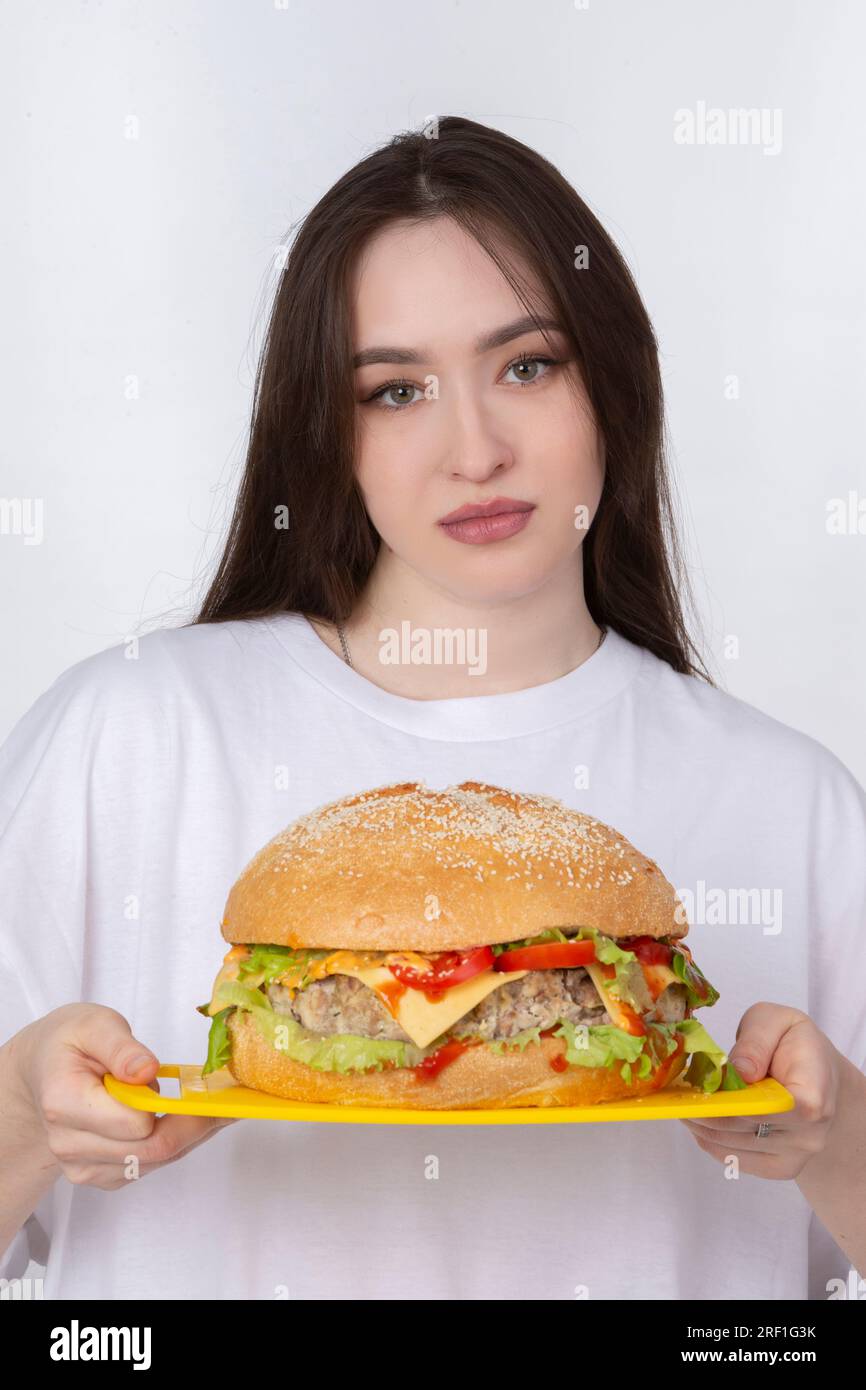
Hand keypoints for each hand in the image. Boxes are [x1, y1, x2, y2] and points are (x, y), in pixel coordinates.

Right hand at [8, 1003, 237, 1190]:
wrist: (42, 1071)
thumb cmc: (69, 1043)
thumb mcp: (93, 1025)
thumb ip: (120, 1047)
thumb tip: (145, 1070)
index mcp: (65, 1102)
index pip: (135, 1122)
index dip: (176, 1106)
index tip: (209, 1087)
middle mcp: (69, 1143)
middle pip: (151, 1149)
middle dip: (196, 1124)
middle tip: (230, 1100)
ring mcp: (83, 1165)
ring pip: (155, 1161)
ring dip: (189, 1135)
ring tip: (210, 1104)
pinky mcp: (99, 1174)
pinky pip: (148, 1166)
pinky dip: (174, 1143)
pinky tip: (182, 1117)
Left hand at [679, 1002, 840, 1178]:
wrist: (821, 1076)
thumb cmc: (796, 1044)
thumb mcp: (778, 1021)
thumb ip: (757, 1041)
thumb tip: (739, 1071)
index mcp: (813, 1098)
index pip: (770, 1110)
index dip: (731, 1103)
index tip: (700, 1087)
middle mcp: (808, 1136)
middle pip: (741, 1129)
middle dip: (703, 1109)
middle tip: (675, 1091)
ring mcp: (793, 1157)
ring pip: (730, 1146)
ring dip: (701, 1124)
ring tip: (683, 1099)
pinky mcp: (776, 1168)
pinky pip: (732, 1157)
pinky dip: (709, 1137)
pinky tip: (700, 1116)